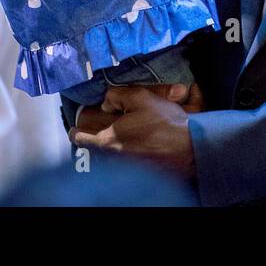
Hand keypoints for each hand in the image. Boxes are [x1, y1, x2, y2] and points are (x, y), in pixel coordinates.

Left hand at [70, 81, 204, 176]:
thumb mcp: (141, 97)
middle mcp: (113, 157)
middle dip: (92, 138)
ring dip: (107, 146)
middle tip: (90, 130)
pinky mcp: (139, 169)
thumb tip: (106, 103)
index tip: (74, 128)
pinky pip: (122, 160)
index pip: (81, 138)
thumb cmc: (166, 124)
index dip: (76, 131)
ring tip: (113, 136)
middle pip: (94, 148)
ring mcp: (126, 165)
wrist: (191, 150)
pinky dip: (122, 152)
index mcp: (108, 139)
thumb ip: (118, 96)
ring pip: (108, 154)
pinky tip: (131, 145)